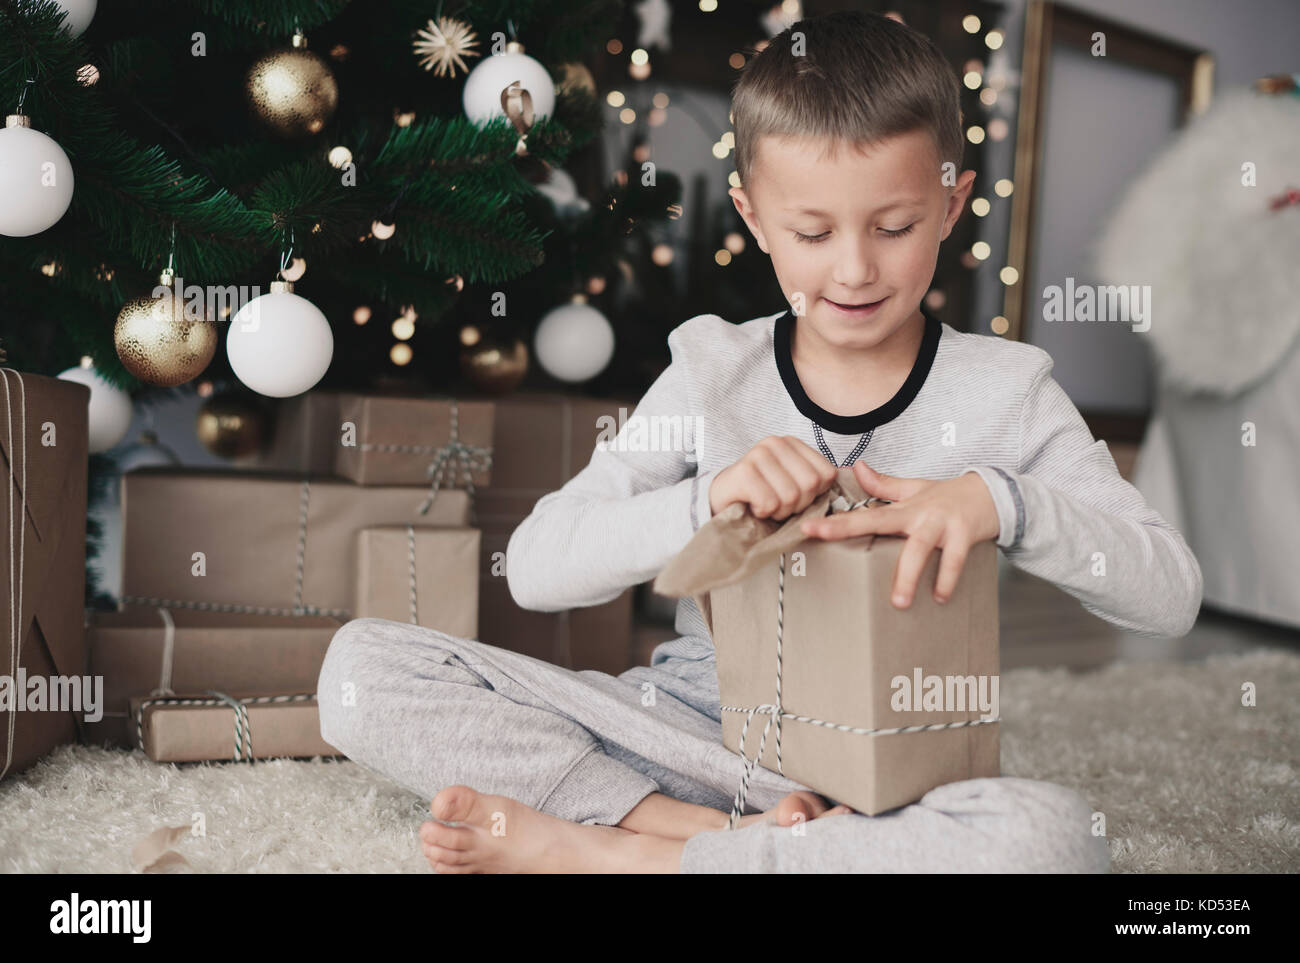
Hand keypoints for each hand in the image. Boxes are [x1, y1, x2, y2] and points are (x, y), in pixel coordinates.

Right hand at [709, 435, 838, 519]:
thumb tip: (857, 476)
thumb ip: (817, 479)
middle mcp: (775, 442)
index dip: (814, 495)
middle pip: (810, 486)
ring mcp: (757, 454)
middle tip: (778, 504)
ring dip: (778, 511)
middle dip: (796, 505)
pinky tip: (753, 505)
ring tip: (765, 504)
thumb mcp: (793, 482)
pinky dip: (763, 512)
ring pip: (790, 496)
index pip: (827, 474)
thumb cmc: (760, 494)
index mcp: (792, 443)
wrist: (720, 500)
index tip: (794, 496)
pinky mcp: (743, 472)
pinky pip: (769, 503)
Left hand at [799, 462, 999, 608]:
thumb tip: (856, 468)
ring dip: (909, 575)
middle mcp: (917, 514)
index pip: (862, 515)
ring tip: (900, 602)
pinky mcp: (964, 534)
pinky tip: (940, 597)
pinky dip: (947, 579)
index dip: (835, 522)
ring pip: (919, 548)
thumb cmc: (948, 496)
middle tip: (832, 552)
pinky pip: (954, 559)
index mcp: (902, 508)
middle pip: (879, 523)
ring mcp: (940, 523)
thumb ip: (883, 484)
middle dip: (851, 532)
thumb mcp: (914, 488)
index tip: (808, 529)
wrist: (992, 492)